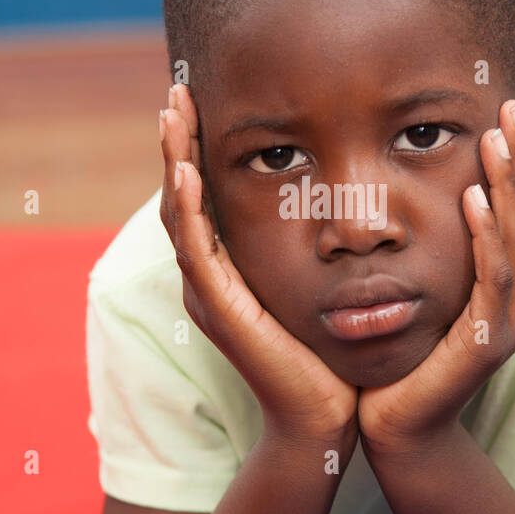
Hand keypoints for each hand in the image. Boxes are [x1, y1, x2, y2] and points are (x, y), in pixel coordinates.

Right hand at [159, 84, 358, 448]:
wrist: (323, 421)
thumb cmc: (328, 357)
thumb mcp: (319, 287)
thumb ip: (317, 248)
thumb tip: (342, 202)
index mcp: (229, 269)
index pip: (205, 196)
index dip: (199, 148)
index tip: (202, 101)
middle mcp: (209, 277)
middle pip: (182, 196)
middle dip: (178, 142)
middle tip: (177, 92)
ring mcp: (208, 294)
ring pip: (179, 214)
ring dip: (173, 161)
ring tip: (172, 114)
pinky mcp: (219, 311)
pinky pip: (196, 250)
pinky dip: (188, 208)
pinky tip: (186, 171)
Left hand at [358, 98, 514, 456]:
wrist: (397, 425)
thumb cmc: (406, 354)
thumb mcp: (427, 289)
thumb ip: (438, 247)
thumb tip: (426, 191)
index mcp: (511, 283)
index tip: (505, 109)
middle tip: (510, 106)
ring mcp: (511, 321)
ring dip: (510, 184)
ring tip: (495, 139)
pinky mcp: (489, 341)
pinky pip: (493, 279)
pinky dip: (487, 235)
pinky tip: (474, 199)